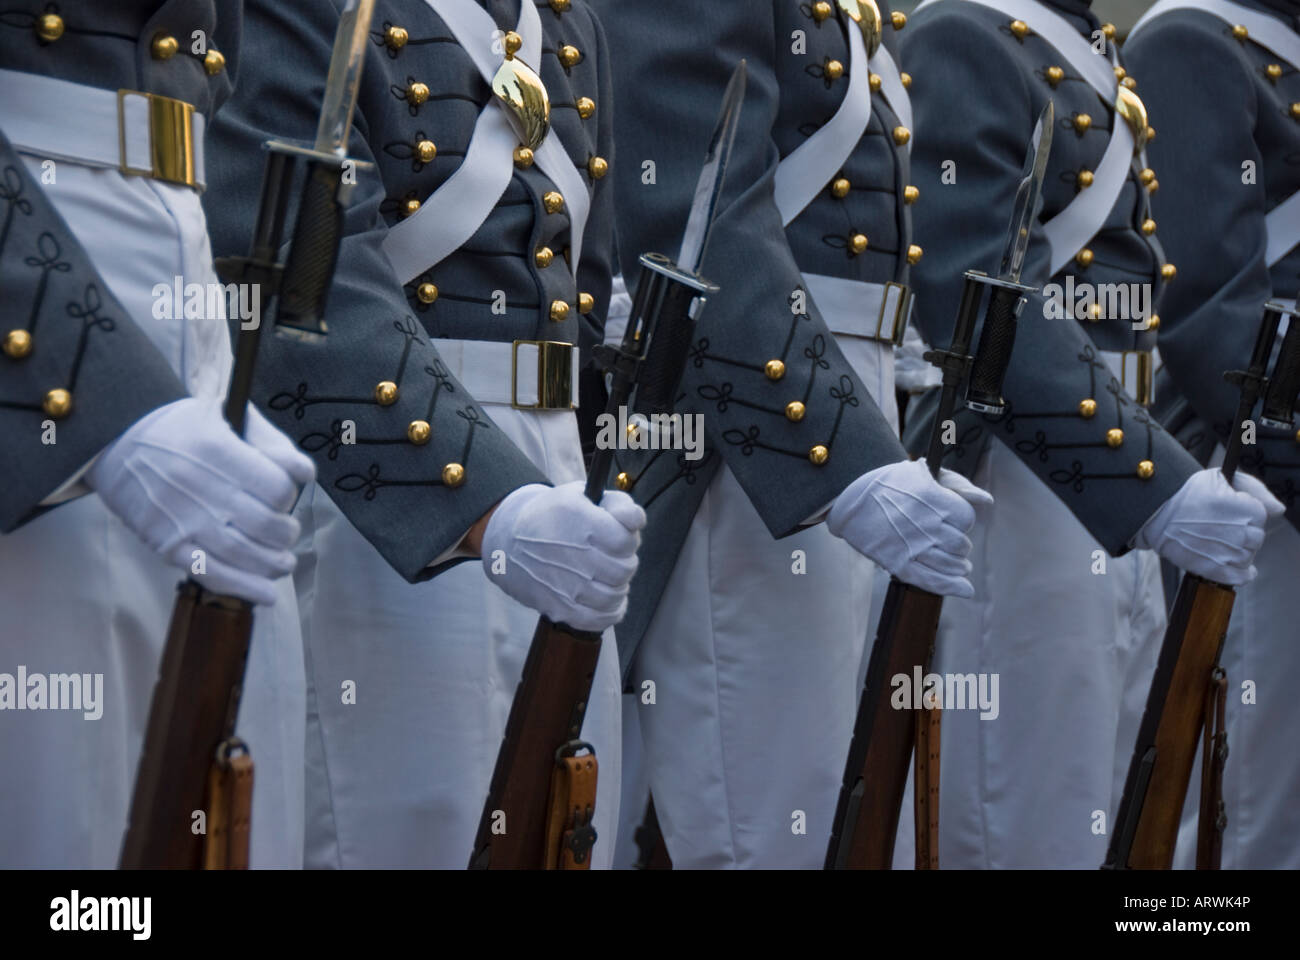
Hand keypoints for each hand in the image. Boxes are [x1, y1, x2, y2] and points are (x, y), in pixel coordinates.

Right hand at [86, 397, 314, 604]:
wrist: (118, 439)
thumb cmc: (184, 427)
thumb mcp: (228, 413)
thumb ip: (271, 442)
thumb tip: (305, 474)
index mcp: (218, 451)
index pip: (276, 488)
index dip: (289, 496)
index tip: (285, 496)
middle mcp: (200, 487)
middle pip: (265, 525)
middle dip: (286, 534)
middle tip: (286, 532)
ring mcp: (181, 519)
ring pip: (242, 554)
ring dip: (272, 564)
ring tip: (284, 563)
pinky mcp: (165, 543)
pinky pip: (209, 572)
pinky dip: (242, 586)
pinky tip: (266, 594)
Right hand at [481, 481, 645, 630]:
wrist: (508, 543)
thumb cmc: (550, 517)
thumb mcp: (580, 495)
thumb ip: (618, 503)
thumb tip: (635, 520)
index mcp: (583, 524)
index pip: (626, 541)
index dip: (628, 539)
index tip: (618, 536)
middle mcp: (576, 556)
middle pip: (625, 569)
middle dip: (624, 561)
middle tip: (612, 556)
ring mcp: (569, 586)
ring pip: (616, 595)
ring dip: (618, 586)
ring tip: (608, 576)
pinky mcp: (562, 608)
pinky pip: (601, 618)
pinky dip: (612, 610)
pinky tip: (607, 599)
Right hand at [827, 459, 993, 597]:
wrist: (848, 498)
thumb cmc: (888, 482)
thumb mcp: (922, 472)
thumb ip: (958, 485)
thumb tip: (987, 501)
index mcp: (932, 499)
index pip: (966, 518)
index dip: (962, 520)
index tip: (954, 520)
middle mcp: (925, 525)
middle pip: (961, 544)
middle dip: (959, 544)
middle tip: (950, 541)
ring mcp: (912, 547)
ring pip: (951, 565)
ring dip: (959, 565)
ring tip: (959, 564)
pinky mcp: (898, 563)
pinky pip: (932, 581)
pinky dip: (952, 587)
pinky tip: (965, 589)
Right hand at [1135, 468, 1283, 584]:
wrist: (1155, 511)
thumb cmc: (1186, 492)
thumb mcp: (1220, 477)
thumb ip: (1255, 489)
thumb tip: (1279, 509)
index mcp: (1250, 509)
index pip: (1261, 518)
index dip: (1245, 515)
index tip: (1229, 513)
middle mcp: (1243, 532)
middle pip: (1256, 540)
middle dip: (1242, 535)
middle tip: (1221, 529)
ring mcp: (1230, 552)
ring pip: (1248, 558)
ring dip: (1238, 553)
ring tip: (1218, 544)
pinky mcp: (1215, 568)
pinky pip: (1240, 577)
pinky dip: (1241, 575)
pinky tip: (1234, 567)